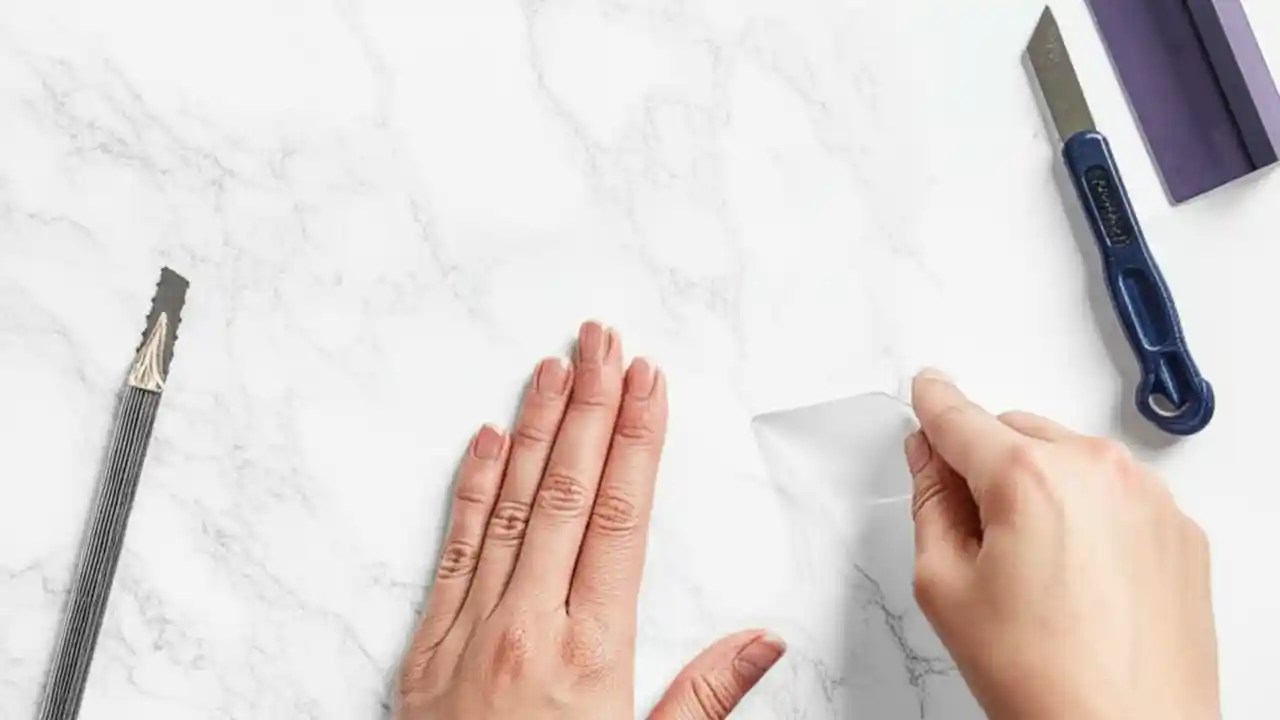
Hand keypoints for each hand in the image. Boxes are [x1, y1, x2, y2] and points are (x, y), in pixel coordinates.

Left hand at [396, 322, 785, 719]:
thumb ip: (705, 696)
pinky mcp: (424, 646)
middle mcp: (524, 624)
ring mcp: (467, 629)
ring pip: (508, 504)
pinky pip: (452, 548)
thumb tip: (764, 636)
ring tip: (552, 366)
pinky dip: (470, 490)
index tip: (648, 385)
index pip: (620, 517)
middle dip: (587, 407)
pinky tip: (484, 441)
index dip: (636, 441)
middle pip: (565, 491)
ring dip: (532, 428)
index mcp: (588, 651)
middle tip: (601, 340)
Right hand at [905, 370, 1219, 719]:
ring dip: (1040, 484)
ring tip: (1034, 569)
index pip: (962, 417)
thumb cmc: (1045, 679)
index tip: (927, 390)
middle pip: (1016, 430)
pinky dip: (1088, 513)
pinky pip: (1116, 492)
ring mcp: (1149, 498)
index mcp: (1029, 478)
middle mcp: (1098, 472)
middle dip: (987, 464)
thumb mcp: (946, 586)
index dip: (934, 404)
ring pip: (1069, 457)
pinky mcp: (1179, 528)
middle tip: (975, 534)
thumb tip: (930, 459)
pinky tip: (1076, 576)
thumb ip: (930, 503)